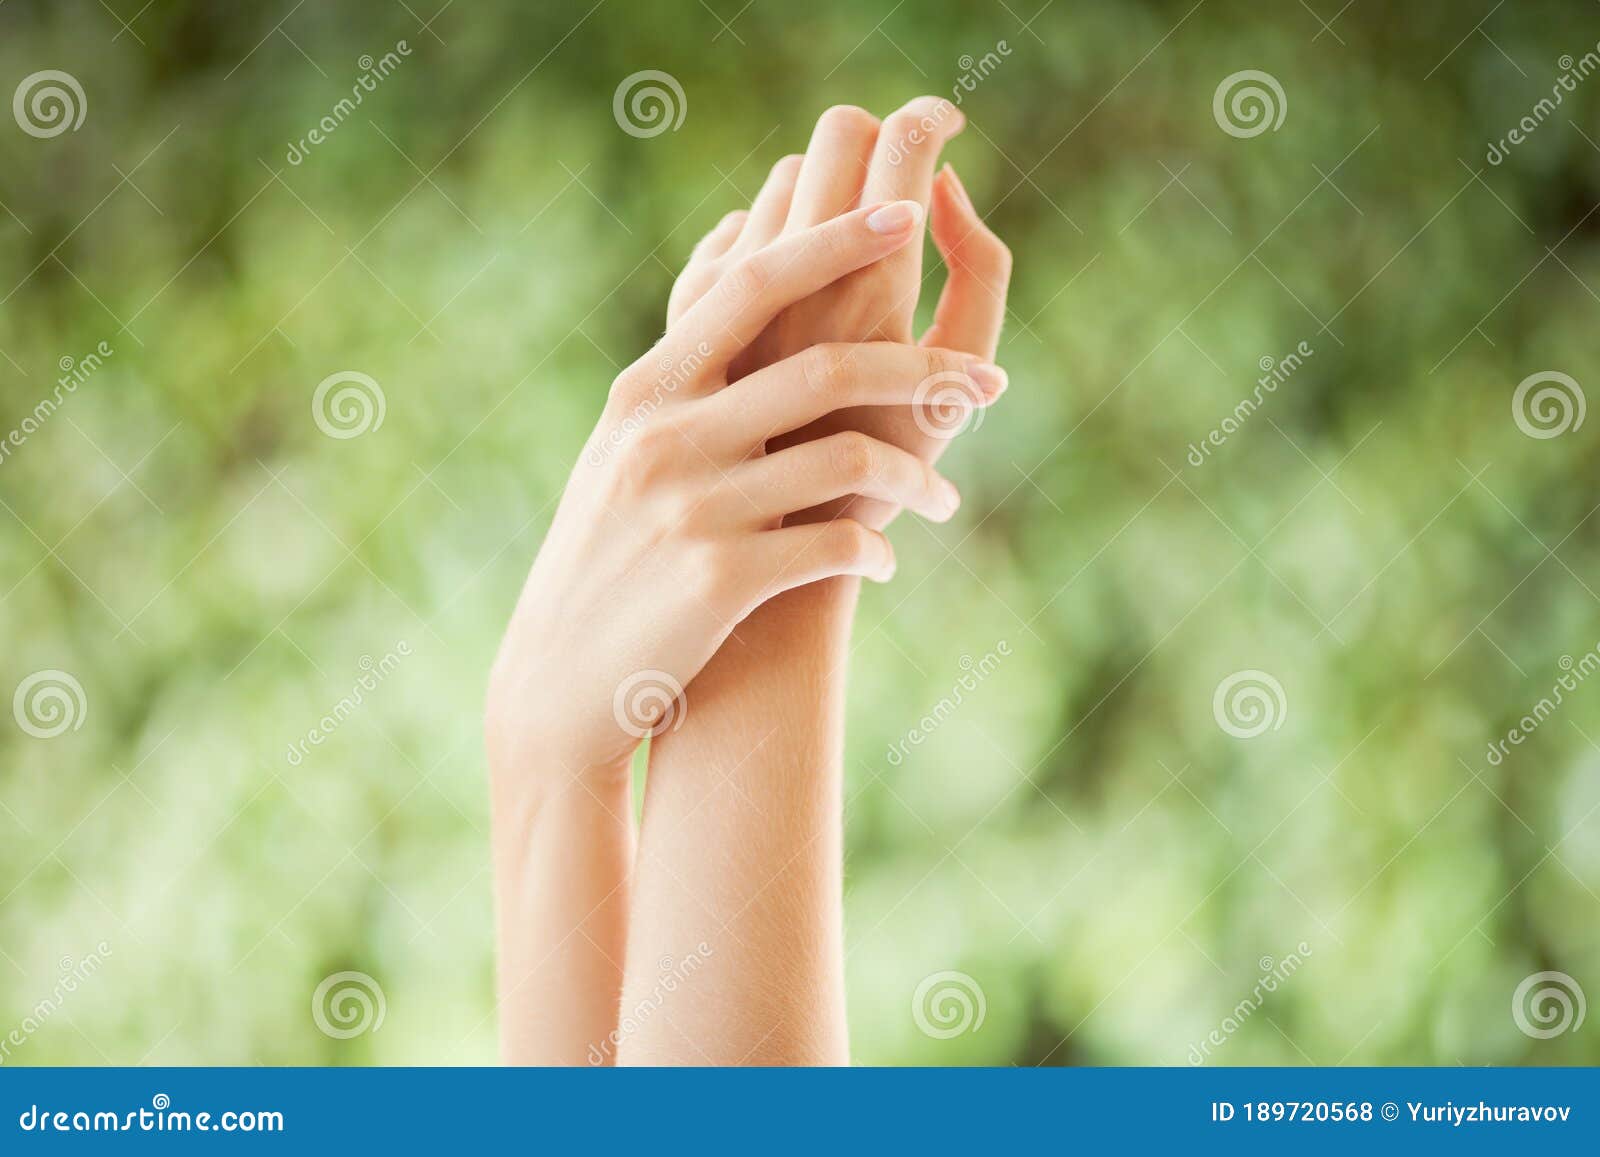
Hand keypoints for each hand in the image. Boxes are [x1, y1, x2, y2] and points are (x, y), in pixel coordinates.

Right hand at [487, 201, 1004, 778]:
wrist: (559, 684)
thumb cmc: (609, 554)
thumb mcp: (623, 447)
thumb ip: (684, 361)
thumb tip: (738, 241)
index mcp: (647, 391)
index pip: (751, 284)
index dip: (833, 241)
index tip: (908, 214)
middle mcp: (665, 436)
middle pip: (826, 368)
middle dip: (925, 371)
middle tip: (988, 385)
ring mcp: (690, 508)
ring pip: (847, 460)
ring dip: (916, 481)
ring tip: (941, 501)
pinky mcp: (717, 581)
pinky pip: (834, 548)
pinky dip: (874, 552)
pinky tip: (881, 565)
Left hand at [668, 99, 1013, 529]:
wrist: (763, 565)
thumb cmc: (881, 486)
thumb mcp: (958, 388)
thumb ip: (979, 275)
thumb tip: (945, 187)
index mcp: (871, 295)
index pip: (899, 144)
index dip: (929, 117)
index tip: (945, 123)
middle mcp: (797, 281)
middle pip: (841, 134)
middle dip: (881, 136)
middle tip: (905, 172)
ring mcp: (735, 291)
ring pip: (789, 174)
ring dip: (831, 187)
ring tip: (859, 235)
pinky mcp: (691, 312)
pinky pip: (740, 228)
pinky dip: (777, 233)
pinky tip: (800, 276)